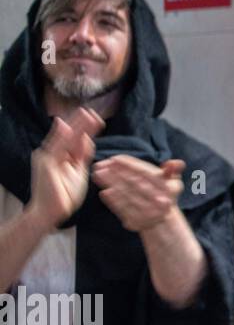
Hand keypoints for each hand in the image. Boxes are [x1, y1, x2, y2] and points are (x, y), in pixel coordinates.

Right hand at [29, 108, 103, 227]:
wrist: (50, 213)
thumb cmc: (64, 194)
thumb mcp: (78, 171)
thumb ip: (82, 155)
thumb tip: (88, 138)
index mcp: (62, 155)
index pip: (76, 138)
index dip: (86, 127)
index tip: (97, 117)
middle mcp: (52, 154)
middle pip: (69, 134)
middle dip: (81, 122)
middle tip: (92, 111)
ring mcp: (47, 158)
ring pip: (63, 138)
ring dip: (75, 125)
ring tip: (85, 114)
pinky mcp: (45, 165)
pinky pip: (54, 149)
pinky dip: (60, 137)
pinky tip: (66, 126)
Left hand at [91, 156, 184, 232]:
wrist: (161, 221)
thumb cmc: (163, 195)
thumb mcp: (172, 182)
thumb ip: (172, 170)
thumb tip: (175, 163)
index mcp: (169, 188)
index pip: (146, 173)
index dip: (129, 165)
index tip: (114, 158)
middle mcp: (161, 201)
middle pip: (134, 184)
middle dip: (116, 173)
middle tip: (100, 165)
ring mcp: (149, 213)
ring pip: (127, 196)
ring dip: (111, 185)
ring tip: (98, 175)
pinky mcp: (137, 223)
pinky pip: (123, 210)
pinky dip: (113, 201)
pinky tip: (104, 192)